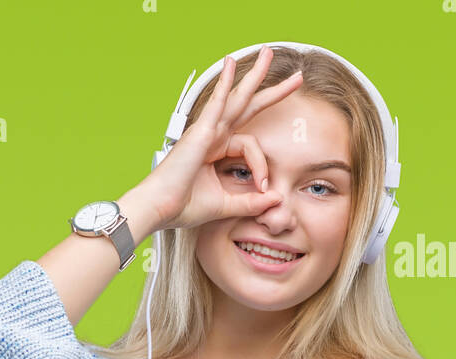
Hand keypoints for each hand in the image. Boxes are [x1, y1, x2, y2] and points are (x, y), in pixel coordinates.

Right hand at [135, 45, 303, 231]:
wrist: (159, 208)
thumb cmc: (182, 206)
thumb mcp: (226, 204)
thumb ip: (251, 202)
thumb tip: (275, 199)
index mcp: (216, 150)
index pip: (251, 147)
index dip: (262, 167)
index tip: (263, 188)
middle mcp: (212, 136)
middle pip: (248, 107)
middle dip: (272, 91)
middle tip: (296, 78)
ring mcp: (206, 130)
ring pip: (237, 98)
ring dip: (254, 75)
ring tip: (268, 54)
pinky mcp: (201, 131)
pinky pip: (216, 101)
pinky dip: (224, 82)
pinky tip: (231, 63)